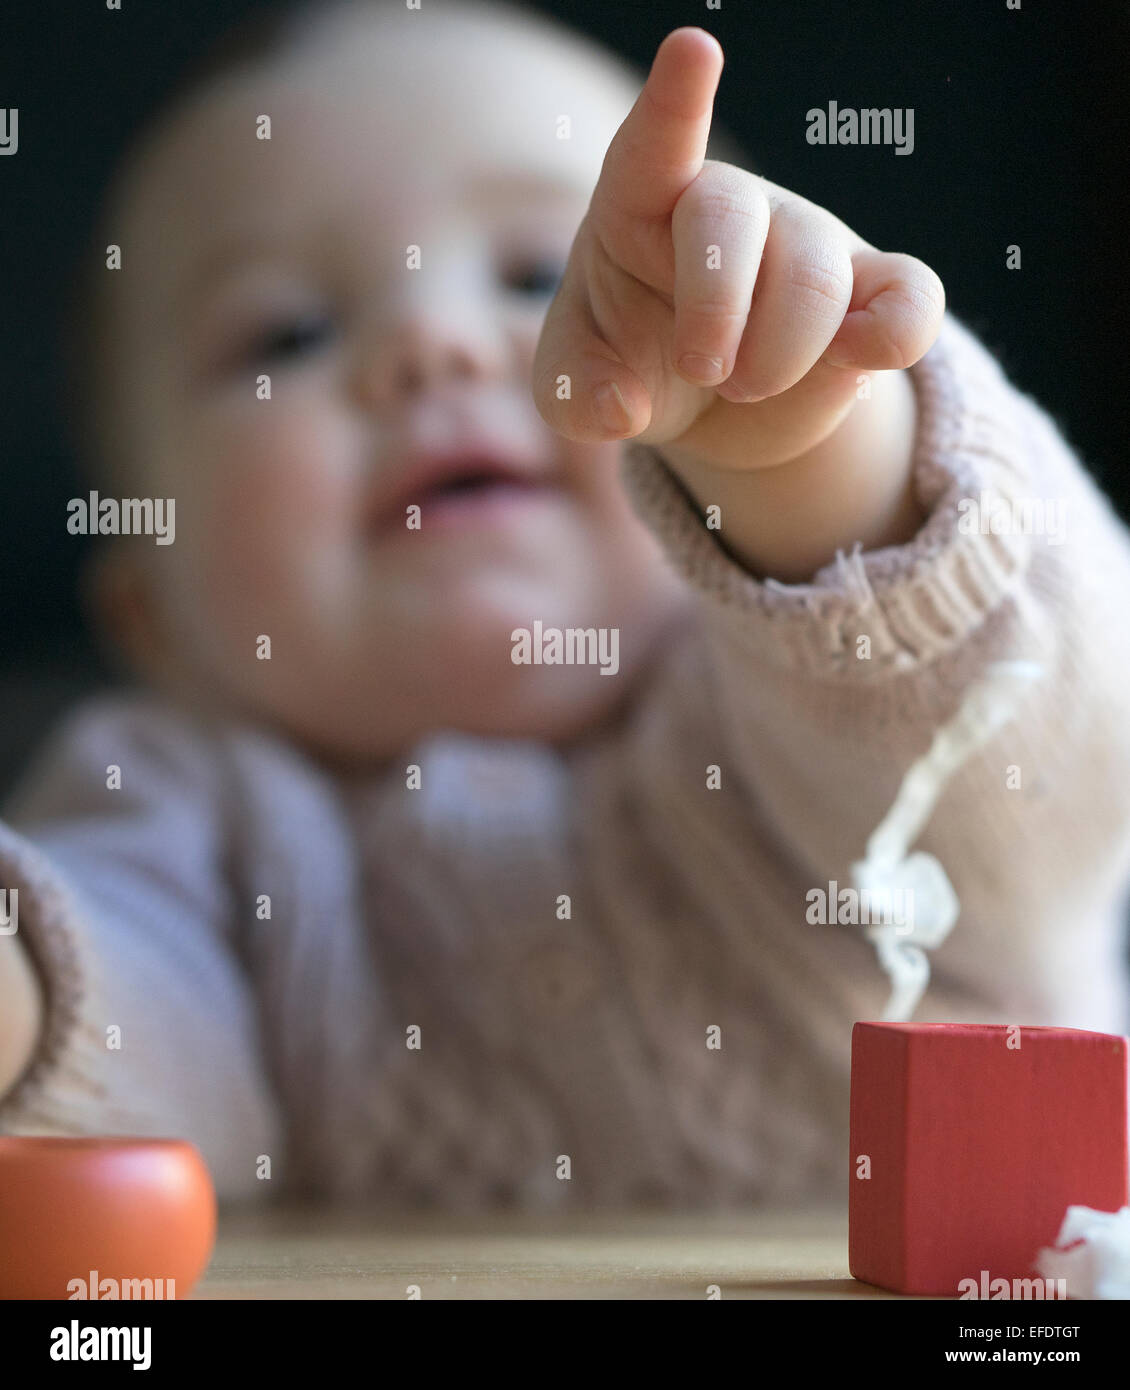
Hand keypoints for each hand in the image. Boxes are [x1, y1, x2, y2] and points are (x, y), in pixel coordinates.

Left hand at [532, 27, 944, 481]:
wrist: (706, 404)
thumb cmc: (629, 359)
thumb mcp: (577, 383)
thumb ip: (575, 396)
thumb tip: (620, 410)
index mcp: (641, 203)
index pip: (656, 140)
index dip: (676, 100)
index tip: (695, 49)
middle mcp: (731, 204)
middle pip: (732, 218)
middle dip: (714, 309)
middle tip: (703, 371)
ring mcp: (806, 239)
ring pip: (814, 278)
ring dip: (778, 356)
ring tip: (743, 389)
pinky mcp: (868, 293)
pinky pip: (911, 296)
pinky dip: (895, 332)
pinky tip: (860, 357)